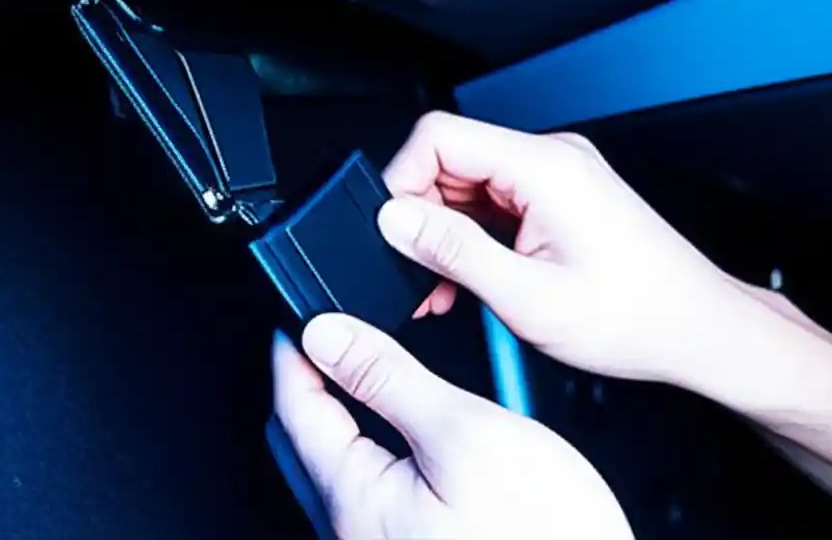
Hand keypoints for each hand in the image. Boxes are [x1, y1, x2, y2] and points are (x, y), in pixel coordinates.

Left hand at [271, 313, 631, 538]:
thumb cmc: (539, 538)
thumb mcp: (463, 434)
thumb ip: (388, 379)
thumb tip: (325, 336)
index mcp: (352, 497)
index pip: (292, 406)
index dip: (292, 349)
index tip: (299, 315)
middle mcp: (353, 530)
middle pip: (303, 440)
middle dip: (306, 383)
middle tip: (325, 340)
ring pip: (336, 468)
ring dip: (341, 417)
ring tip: (366, 374)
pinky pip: (371, 493)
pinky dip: (373, 449)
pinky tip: (407, 435)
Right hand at [380, 111, 762, 387]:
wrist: (696, 329)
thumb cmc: (636, 316)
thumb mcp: (528, 296)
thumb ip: (453, 251)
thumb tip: (394, 219)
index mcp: (546, 168)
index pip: (438, 135)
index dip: (401, 181)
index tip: (391, 231)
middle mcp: (552, 159)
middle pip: (448, 158)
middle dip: (420, 215)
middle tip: (418, 271)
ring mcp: (556, 175)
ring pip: (465, 183)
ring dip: (443, 232)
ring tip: (443, 286)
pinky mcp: (557, 196)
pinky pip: (491, 201)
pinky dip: (469, 237)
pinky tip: (467, 277)